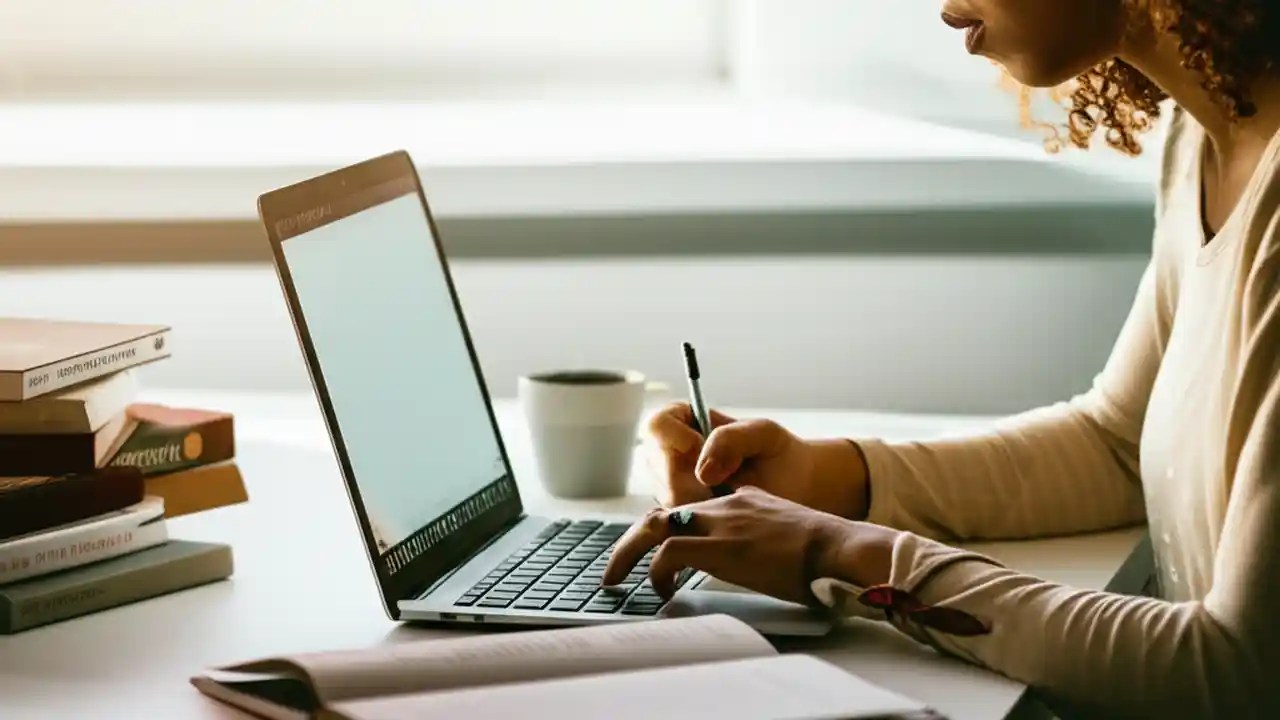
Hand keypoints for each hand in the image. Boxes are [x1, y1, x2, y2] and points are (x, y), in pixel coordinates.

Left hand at [602, 486, 896, 604]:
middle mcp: (726, 507)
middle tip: (616, 566)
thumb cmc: (824, 551)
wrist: (839, 549)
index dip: (668, 530)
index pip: (691, 509)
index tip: (656, 552)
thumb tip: (756, 560)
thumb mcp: (787, 532)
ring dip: (629, 553)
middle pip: (662, 513)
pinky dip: (656, 572)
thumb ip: (763, 535)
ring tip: (616, 578)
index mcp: (742, 501)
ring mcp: (721, 525)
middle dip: (632, 539)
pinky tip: (660, 590)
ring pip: (654, 527)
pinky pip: (670, 555)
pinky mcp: (721, 548)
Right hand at [644, 403, 869, 517]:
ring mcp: (673, 486)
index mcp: (685, 422)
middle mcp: (671, 454)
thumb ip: (731, 439)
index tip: (697, 447)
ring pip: (665, 497)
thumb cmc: (778, 453)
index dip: (672, 438)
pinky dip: (700, 521)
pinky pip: (677, 522)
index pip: (657, 426)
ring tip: (730, 499)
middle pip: (656, 465)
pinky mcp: (682, 515)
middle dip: (686, 478)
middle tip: (720, 485)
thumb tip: (702, 472)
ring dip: (696, 502)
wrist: (795, 486)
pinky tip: (725, 517)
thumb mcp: (761, 434)